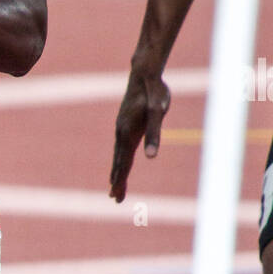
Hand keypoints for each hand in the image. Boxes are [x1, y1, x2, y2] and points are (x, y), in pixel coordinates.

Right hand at [110, 65, 170, 201]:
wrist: (144, 74)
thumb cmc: (154, 92)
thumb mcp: (158, 112)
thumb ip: (154, 134)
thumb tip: (151, 157)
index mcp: (128, 134)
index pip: (124, 163)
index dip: (121, 181)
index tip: (116, 196)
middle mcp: (121, 133)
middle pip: (119, 162)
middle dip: (117, 181)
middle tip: (114, 199)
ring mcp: (121, 128)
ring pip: (118, 155)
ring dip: (117, 172)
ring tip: (114, 186)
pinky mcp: (125, 123)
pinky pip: (120, 147)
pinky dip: (119, 159)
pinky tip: (120, 162)